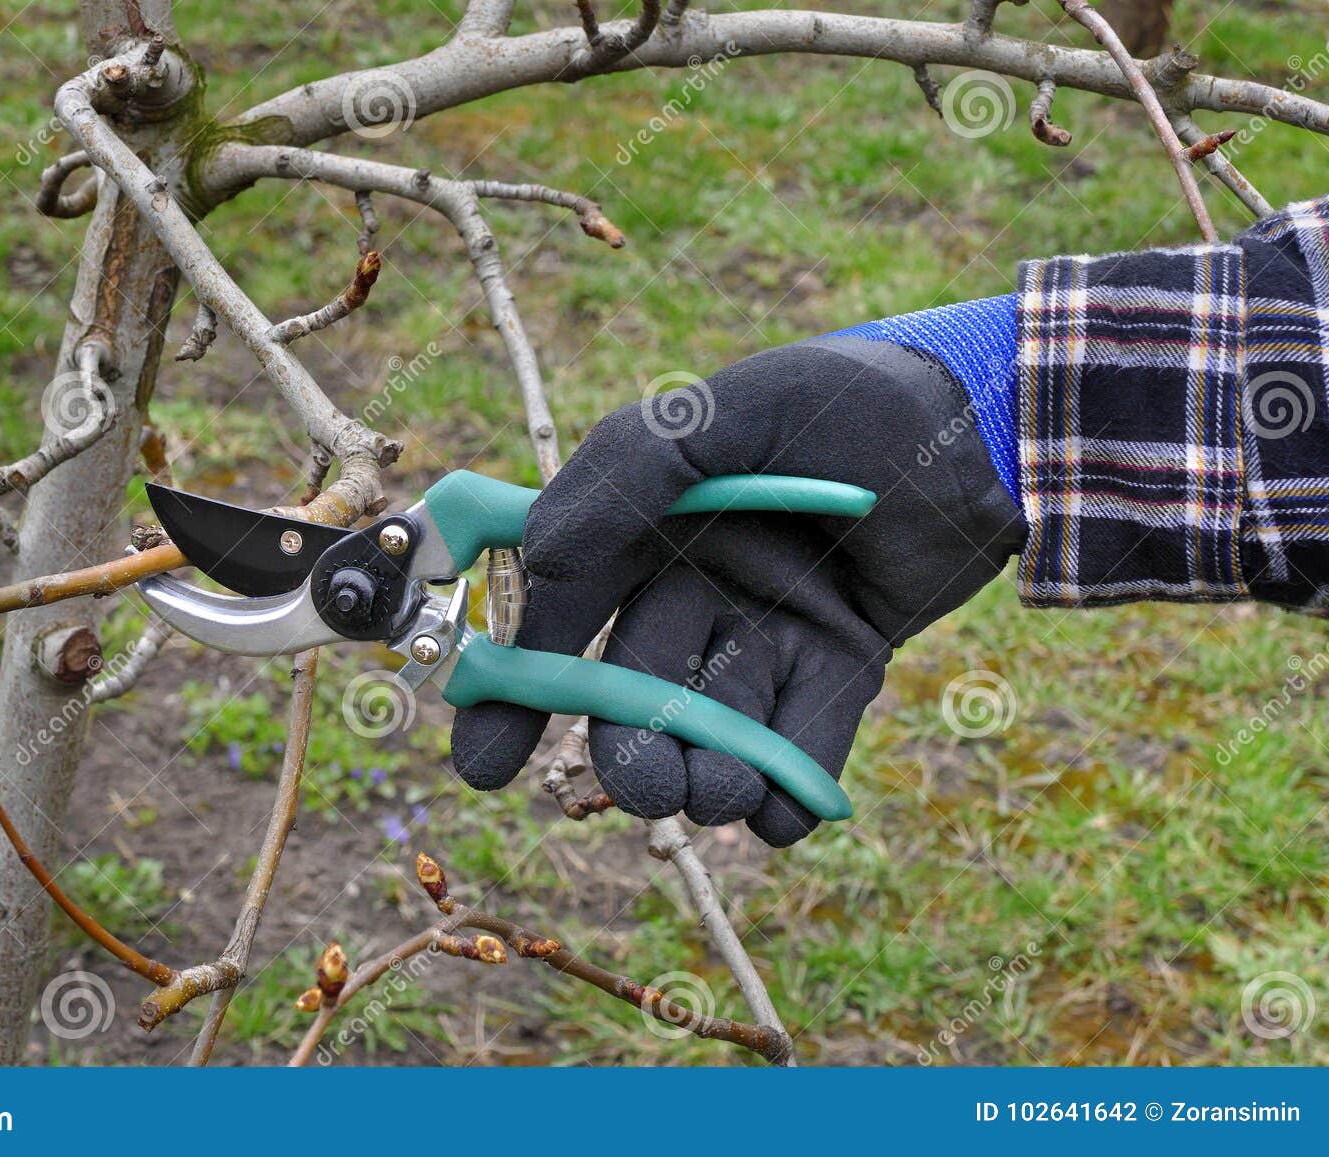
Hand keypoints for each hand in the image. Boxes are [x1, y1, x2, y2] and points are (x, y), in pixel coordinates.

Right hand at [450, 334, 1025, 845]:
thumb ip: (627, 473)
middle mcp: (703, 587)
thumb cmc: (852, 399)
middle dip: (634, 754)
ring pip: (715, 735)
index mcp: (654, 529)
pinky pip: (801, 748)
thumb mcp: (726, 411)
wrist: (996, 427)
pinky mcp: (844, 666)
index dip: (520, 689)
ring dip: (712, 780)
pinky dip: (790, 792)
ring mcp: (773, 632)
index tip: (486, 761)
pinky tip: (789, 806)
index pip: (567, 618)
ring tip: (729, 789)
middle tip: (654, 789)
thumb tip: (537, 556)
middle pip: (639, 697)